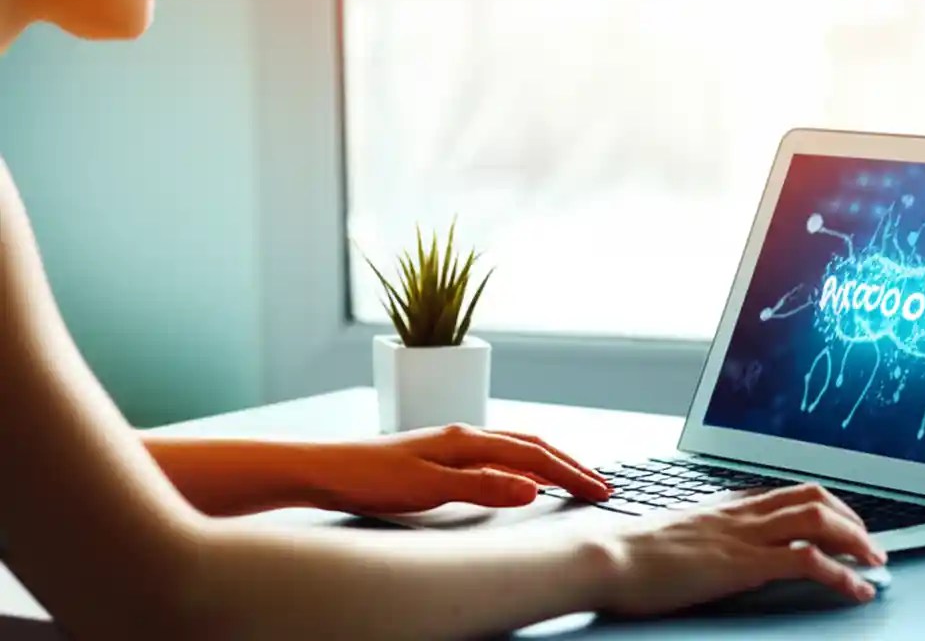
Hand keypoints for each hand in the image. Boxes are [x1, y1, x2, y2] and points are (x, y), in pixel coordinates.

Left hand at [310, 424, 611, 515]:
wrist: (323, 470)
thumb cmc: (369, 478)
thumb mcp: (429, 488)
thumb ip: (483, 487)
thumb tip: (532, 488)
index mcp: (467, 440)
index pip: (533, 454)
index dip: (570, 473)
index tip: (599, 490)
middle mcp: (464, 436)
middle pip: (531, 445)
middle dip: (568, 464)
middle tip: (599, 485)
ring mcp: (452, 444)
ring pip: (515, 448)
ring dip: (548, 463)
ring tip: (571, 478)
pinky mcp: (440, 456)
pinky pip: (496, 457)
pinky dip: (521, 466)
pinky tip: (519, 478)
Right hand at [595, 484, 886, 614]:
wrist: (608, 557)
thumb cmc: (632, 554)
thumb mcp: (679, 535)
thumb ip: (707, 535)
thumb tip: (719, 548)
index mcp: (727, 506)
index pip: (788, 493)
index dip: (826, 506)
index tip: (845, 522)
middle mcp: (741, 513)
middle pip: (812, 498)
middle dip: (851, 518)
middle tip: (871, 544)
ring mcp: (744, 535)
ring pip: (817, 521)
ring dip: (856, 540)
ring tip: (875, 563)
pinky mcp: (743, 563)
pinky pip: (805, 561)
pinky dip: (840, 574)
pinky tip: (855, 589)